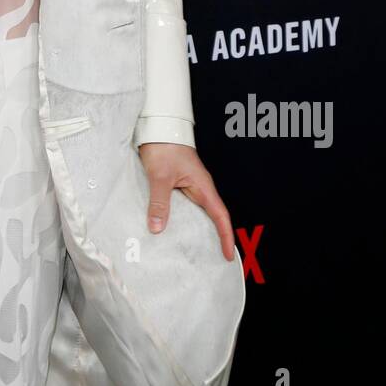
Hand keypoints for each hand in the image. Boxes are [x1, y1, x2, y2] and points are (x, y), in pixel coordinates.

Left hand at [138, 142, 235, 261]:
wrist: (157, 127)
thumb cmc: (164, 146)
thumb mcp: (160, 176)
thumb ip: (159, 202)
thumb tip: (158, 228)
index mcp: (202, 186)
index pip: (220, 215)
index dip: (225, 236)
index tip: (227, 254)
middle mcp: (199, 187)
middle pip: (212, 216)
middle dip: (215, 237)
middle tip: (212, 258)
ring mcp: (190, 185)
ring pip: (197, 212)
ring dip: (197, 229)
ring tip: (192, 250)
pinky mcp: (178, 182)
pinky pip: (184, 206)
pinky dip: (182, 219)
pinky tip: (172, 228)